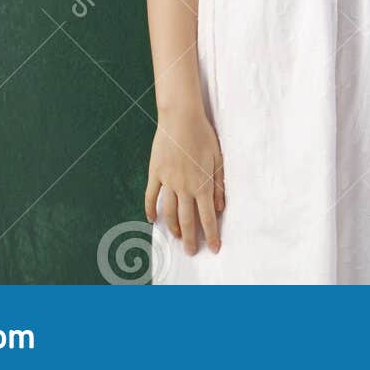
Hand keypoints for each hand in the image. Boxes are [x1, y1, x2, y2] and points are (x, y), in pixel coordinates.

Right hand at [145, 107, 224, 255]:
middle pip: (186, 220)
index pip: (207, 218)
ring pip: (168, 212)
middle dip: (190, 239)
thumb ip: (219, 184)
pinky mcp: (155, 172)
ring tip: (176, 237)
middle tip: (191, 252)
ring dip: (172, 227)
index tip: (214, 248)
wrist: (181, 117)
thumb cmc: (203, 135)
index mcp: (202, 184)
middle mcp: (184, 187)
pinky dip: (150, 209)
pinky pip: (151, 196)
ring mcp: (168, 181)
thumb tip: (220, 207)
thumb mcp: (218, 159)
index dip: (211, 235)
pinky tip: (152, 220)